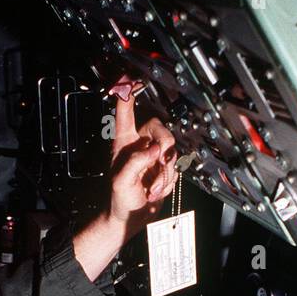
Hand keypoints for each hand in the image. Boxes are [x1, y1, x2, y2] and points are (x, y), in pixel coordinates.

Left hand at [108, 87, 178, 230]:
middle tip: (160, 162)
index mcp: (124, 142)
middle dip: (164, 147)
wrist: (133, 216)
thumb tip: (155, 150)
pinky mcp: (164, 167)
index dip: (128, 95)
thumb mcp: (122, 181)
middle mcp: (140, 144)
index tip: (132, 79)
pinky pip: (175, 167)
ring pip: (171, 150)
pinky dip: (168, 181)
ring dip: (164, 172)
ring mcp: (154, 155)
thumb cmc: (120, 199)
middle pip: (160, 129)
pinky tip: (156, 189)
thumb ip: (136, 162)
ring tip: (151, 187)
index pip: (125, 113)